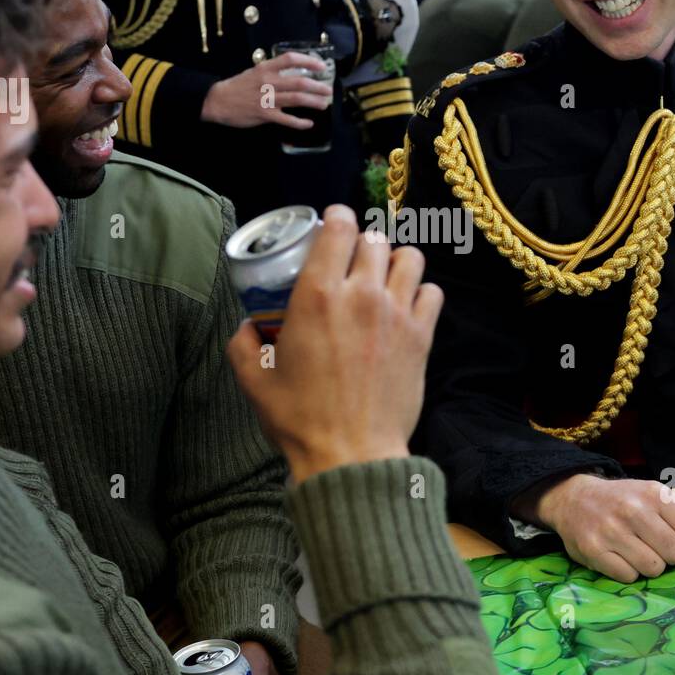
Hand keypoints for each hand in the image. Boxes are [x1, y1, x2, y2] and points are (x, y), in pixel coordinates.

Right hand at [201, 53, 331, 128]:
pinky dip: (299, 122)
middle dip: (317, 86)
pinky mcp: (264, 114)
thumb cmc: (237, 86)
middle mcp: (268, 81)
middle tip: (328, 90)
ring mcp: (267, 98)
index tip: (321, 65)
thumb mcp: (254, 72)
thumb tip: (293, 73)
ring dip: (313, 102)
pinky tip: (308, 124)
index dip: (308, 61)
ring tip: (324, 104)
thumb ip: (272, 72)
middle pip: (299, 82)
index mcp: (265, 68)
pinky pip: (286, 119)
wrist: (218, 101)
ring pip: (296, 99)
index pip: (290, 59)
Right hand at [227, 205, 443, 482]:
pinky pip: (432, 292)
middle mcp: (361, 294)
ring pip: (409, 257)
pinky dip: (421, 292)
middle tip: (353, 261)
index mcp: (317, 295)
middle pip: (374, 239)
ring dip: (395, 261)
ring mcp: (396, 314)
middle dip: (362, 243)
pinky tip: (407, 306)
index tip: (333, 224)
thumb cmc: (300, 420)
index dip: (337, 218)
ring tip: (385, 277)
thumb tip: (244, 327)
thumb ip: (242, 344)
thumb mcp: (254, 380)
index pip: (338, 228)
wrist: (351, 455)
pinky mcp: (422, 336)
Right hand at [534, 474, 674, 583]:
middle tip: (658, 547)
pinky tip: (620, 557)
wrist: (574, 498)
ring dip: (650, 566)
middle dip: (672, 557)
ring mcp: (611, 530)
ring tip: (638, 551)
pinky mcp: (593, 550)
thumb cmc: (626, 501)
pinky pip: (628, 577)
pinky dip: (628, 572)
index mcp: (655, 494)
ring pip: (653, 568)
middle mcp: (633, 510)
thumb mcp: (661, 502)